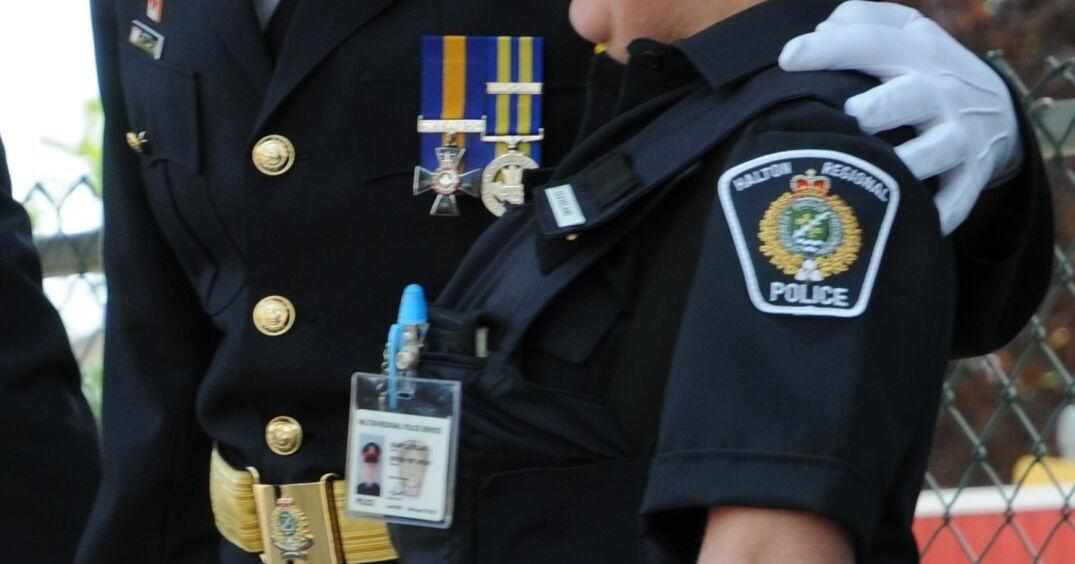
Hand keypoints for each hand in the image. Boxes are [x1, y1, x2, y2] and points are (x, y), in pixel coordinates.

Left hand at [778, 1, 1022, 234]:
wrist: (998, 113)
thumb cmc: (925, 71)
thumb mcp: (906, 32)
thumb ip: (863, 20)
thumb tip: (820, 30)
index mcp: (915, 52)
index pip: (870, 41)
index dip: (828, 48)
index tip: (787, 58)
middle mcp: (937, 91)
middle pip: (908, 95)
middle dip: (880, 107)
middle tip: (852, 115)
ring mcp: (957, 134)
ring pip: (936, 149)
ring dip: (908, 163)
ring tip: (875, 171)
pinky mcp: (971, 173)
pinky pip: (957, 198)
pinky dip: (940, 213)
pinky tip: (915, 224)